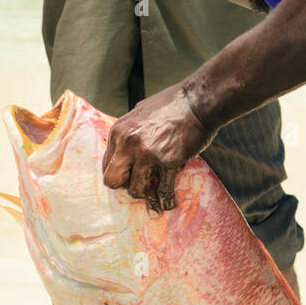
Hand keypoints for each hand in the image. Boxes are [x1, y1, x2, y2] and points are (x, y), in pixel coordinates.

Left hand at [102, 81, 215, 210]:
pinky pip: (163, 191)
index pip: (107, 166)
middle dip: (125, 186)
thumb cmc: (172, 105)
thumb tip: (124, 149)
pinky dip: (167, 200)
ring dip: (146, 193)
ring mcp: (147, 154)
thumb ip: (129, 131)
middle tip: (139, 184)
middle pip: (113, 181)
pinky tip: (170, 203)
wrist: (199, 102)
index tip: (130, 177)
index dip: (119, 174)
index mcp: (119, 132)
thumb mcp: (140, 112)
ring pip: (135, 190)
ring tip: (156, 190)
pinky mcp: (168, 162)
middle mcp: (128, 143)